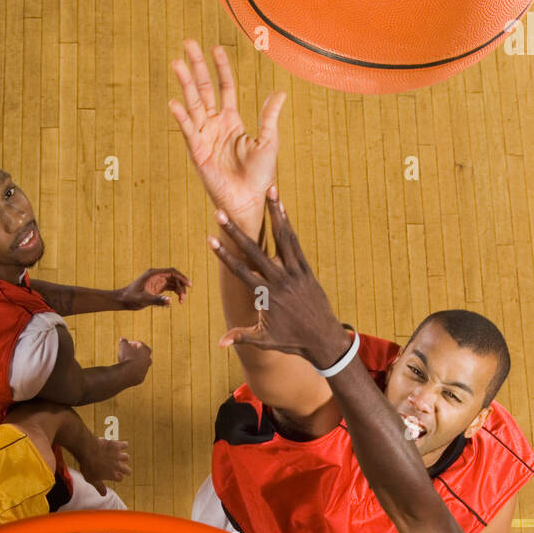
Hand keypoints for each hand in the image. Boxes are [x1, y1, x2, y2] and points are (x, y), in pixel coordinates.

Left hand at [76, 437, 130, 493]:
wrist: (87, 451)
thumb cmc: (87, 466)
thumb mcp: (91, 479)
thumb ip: (99, 487)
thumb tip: (104, 495)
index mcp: (112, 475)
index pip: (120, 478)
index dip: (118, 477)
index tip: (115, 476)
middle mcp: (117, 466)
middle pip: (127, 470)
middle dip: (126, 470)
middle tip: (126, 470)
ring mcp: (117, 455)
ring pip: (126, 457)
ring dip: (124, 458)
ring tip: (121, 457)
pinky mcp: (116, 445)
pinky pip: (125, 445)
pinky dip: (124, 445)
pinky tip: (122, 445)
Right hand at [115, 337, 151, 386]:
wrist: (128, 374)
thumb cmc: (126, 357)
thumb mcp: (123, 346)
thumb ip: (123, 341)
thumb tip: (122, 339)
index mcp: (145, 351)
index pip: (142, 345)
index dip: (135, 344)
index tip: (128, 344)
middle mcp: (147, 360)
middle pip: (146, 356)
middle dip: (139, 354)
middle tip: (131, 353)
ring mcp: (145, 370)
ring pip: (142, 365)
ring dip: (136, 363)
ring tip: (127, 362)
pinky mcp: (141, 378)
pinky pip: (138, 373)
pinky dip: (133, 372)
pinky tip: (126, 371)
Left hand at [118, 268, 190, 309]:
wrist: (122, 300)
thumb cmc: (130, 298)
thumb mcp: (143, 300)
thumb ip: (156, 300)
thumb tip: (170, 301)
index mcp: (153, 274)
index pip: (172, 272)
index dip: (182, 277)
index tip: (189, 285)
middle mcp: (156, 275)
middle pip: (175, 277)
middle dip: (181, 287)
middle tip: (182, 299)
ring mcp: (157, 281)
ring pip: (174, 283)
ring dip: (179, 291)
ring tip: (181, 302)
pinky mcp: (157, 287)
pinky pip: (170, 287)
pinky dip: (175, 293)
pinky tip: (177, 301)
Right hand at [169, 41, 285, 227]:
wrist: (249, 201)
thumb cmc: (260, 176)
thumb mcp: (269, 142)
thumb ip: (269, 117)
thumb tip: (279, 93)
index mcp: (232, 120)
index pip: (224, 87)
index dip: (220, 68)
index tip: (216, 48)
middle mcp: (215, 125)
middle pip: (204, 89)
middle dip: (196, 67)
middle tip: (187, 44)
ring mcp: (205, 137)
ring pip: (193, 104)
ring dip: (185, 84)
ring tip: (177, 63)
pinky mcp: (198, 153)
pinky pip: (189, 131)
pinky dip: (182, 117)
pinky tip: (175, 103)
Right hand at [209, 191, 351, 369]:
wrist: (323, 339)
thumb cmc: (291, 341)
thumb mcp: (265, 340)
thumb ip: (241, 337)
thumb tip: (220, 343)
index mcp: (266, 296)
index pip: (241, 271)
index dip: (224, 255)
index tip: (210, 240)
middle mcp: (280, 280)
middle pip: (254, 250)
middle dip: (236, 231)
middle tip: (220, 212)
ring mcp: (295, 272)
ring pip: (282, 238)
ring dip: (274, 213)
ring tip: (269, 189)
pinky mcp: (306, 269)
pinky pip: (295, 243)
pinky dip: (288, 225)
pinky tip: (281, 207)